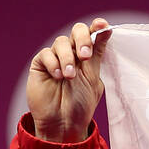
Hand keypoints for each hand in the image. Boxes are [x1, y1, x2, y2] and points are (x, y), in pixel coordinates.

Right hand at [27, 17, 111, 142]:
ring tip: (70, 77)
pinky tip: (57, 77)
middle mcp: (73, 54)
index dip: (97, 28)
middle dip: (82, 40)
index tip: (103, 25)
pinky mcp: (41, 64)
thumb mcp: (93, 78)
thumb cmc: (81, 104)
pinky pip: (46, 54)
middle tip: (85, 56)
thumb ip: (98, 54)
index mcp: (89, 57)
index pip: (93, 36)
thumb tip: (107, 29)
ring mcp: (56, 58)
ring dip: (67, 58)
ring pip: (61, 42)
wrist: (64, 123)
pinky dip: (53, 64)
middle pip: (76, 32)